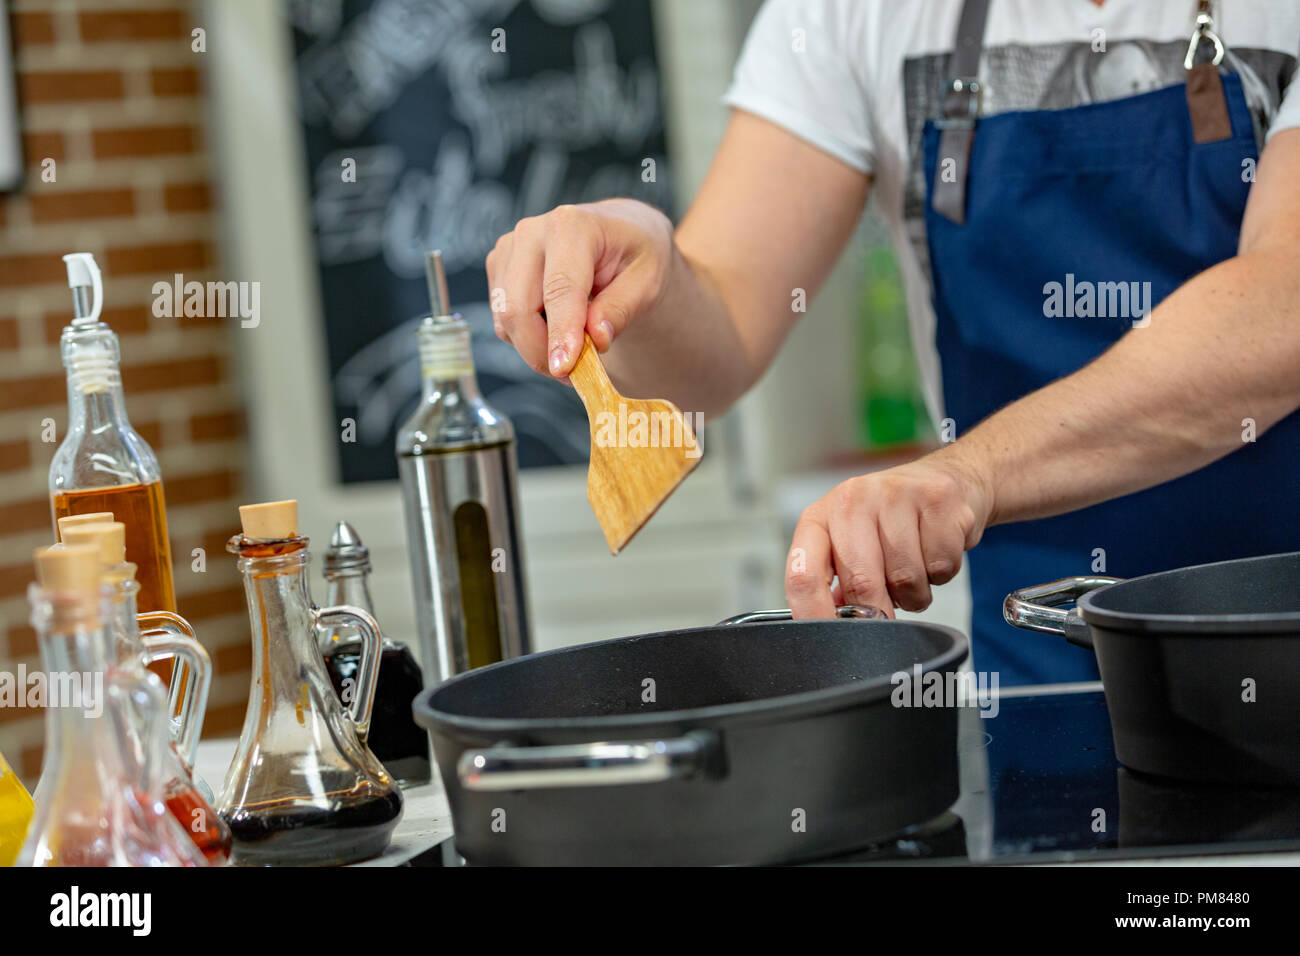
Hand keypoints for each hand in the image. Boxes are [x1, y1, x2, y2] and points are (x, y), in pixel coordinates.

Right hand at [485, 199, 673, 377]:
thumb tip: (596, 338)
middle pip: (519, 308)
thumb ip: (621, 309)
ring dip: (535, 350)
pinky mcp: (498, 268)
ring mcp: (509, 250)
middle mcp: (531, 233)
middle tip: (574, 376)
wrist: (617, 235)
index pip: (559, 288)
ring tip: (573, 356)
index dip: (560, 333)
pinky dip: (526, 339)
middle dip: (542, 352)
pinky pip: (503, 319)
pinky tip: (555, 334)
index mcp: (572, 226)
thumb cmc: (634, 254)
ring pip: (506, 319)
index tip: (565, 368)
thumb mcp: (647, 281)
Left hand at [785, 452, 993, 617]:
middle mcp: (852, 499)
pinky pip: (940, 566)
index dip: (814, 616)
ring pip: (905, 578)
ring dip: (914, 593)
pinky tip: (934, 552)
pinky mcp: (937, 499)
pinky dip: (942, 574)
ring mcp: (895, 494)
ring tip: (914, 570)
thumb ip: (834, 581)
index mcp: (821, 516)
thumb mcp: (851, 542)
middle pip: (860, 583)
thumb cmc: (891, 520)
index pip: (802, 575)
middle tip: (886, 613)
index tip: (830, 642)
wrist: (946, 480)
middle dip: (877, 612)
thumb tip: (830, 627)